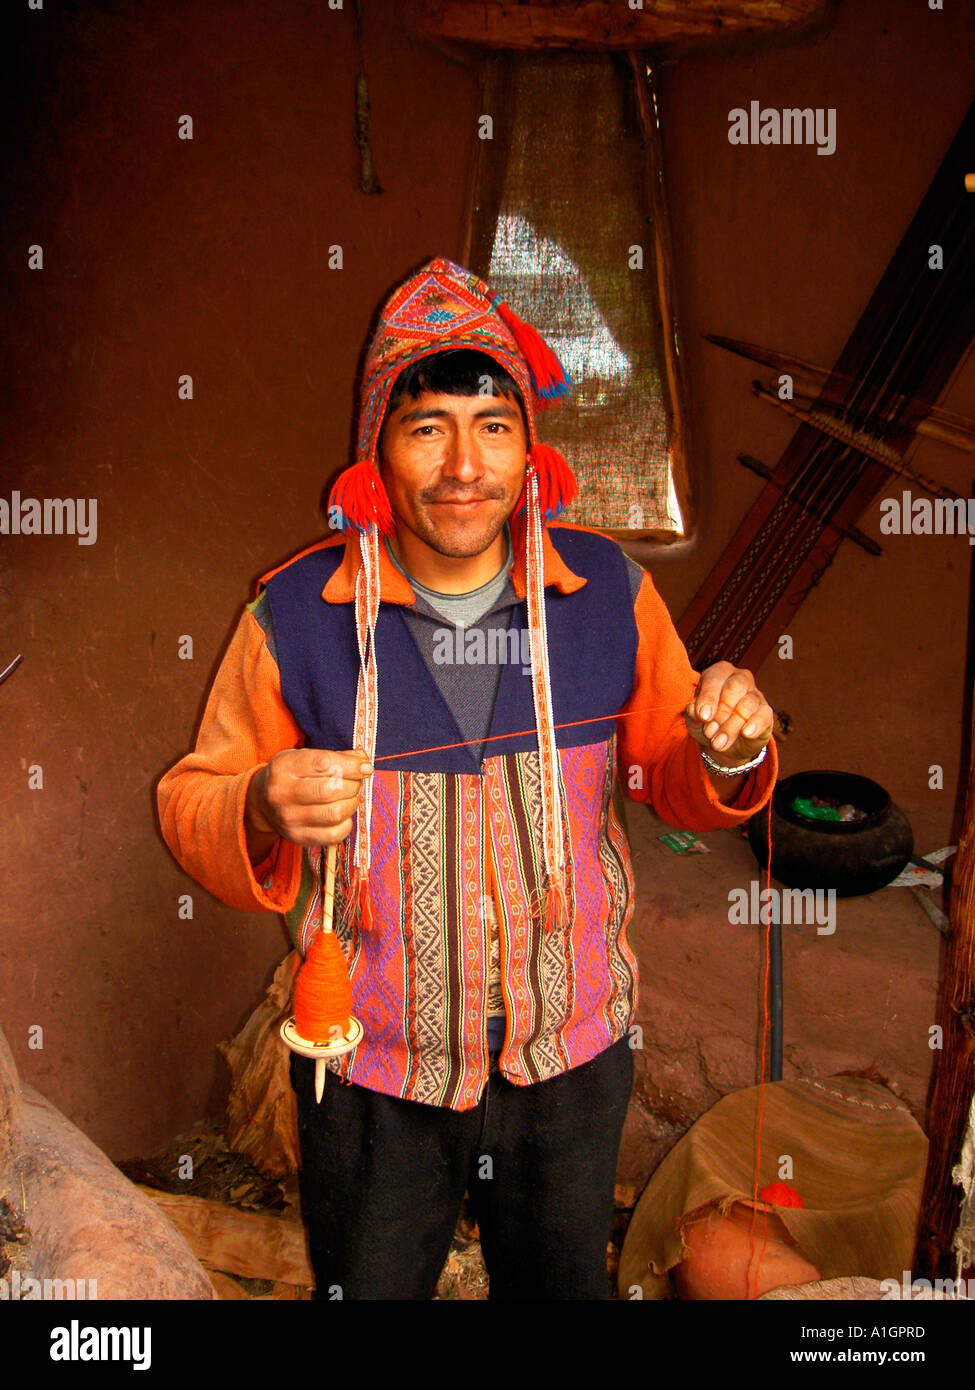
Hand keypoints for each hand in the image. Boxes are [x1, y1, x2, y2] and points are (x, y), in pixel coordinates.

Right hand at [246, 747, 372, 856]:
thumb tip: (363, 761)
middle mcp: (283, 793)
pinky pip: (334, 834)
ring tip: (349, 797)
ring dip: (352, 803)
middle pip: (331, 789)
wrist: (263, 802)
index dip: (351, 765)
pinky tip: (342, 815)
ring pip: (335, 813)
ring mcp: (289, 818)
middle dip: (353, 784)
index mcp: (284, 766)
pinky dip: (346, 823)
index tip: (365, 766)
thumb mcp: (304, 757)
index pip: (324, 763)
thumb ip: (334, 757)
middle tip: (355, 782)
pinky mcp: (298, 837)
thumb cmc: (292, 775)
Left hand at [684, 662, 772, 768]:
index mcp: (719, 673)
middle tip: (710, 732)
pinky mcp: (766, 712)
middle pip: (734, 687)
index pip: (715, 678)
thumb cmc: (707, 723)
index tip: (703, 716)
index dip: (708, 697)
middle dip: (721, 712)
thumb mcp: (694, 719)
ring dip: (731, 727)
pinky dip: (754, 725)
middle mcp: (740, 678)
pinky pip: (763, 715)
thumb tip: (695, 710)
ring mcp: (755, 694)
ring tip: (718, 743)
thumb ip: (692, 713)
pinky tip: (746, 733)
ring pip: (747, 705)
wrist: (723, 744)